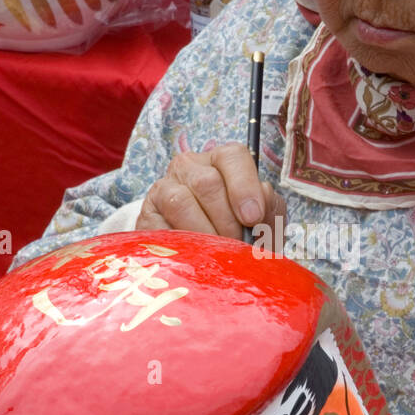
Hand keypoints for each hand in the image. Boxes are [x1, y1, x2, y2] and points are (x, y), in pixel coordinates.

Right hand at [135, 142, 285, 242]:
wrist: (199, 252)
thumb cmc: (237, 230)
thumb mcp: (261, 219)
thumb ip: (268, 211)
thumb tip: (257, 214)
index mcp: (222, 161)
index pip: (233, 156)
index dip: (245, 186)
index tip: (252, 218)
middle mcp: (190, 166)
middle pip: (208, 183)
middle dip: (227, 221)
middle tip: (236, 246)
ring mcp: (164, 187)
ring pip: (181, 203)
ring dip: (204, 234)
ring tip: (217, 256)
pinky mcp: (147, 214)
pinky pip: (161, 226)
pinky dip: (181, 245)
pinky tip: (194, 257)